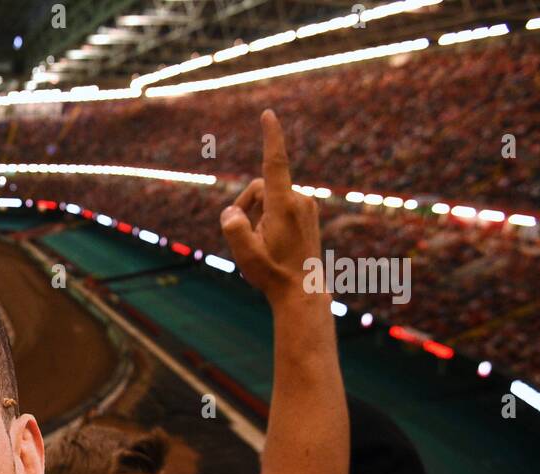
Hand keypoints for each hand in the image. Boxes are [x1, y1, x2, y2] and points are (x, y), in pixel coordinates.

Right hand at [220, 110, 324, 304]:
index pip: (275, 163)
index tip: (268, 114)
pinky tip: (271, 244)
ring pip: (269, 198)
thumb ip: (234, 229)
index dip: (271, 137)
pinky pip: (279, 205)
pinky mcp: (307, 213)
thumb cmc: (272, 274)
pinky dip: (268, 219)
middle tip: (243, 237)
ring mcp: (305, 206)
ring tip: (261, 245)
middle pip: (260, 187)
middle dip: (246, 206)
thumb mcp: (245, 255)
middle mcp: (298, 200)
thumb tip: (231, 212)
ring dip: (257, 216)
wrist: (302, 292)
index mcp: (283, 205)